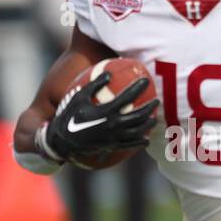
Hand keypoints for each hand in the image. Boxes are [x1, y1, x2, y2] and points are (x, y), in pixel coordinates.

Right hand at [42, 71, 158, 161]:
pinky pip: (130, 145)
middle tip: (157, 100)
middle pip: (138, 115)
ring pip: (137, 131)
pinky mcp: (112, 147)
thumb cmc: (70, 115)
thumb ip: (94, 85)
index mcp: (105, 111)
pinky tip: (146, 139)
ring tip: (154, 118)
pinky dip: (140, 142)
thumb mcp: (79, 97)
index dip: (137, 88)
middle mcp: (112, 125)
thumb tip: (108, 73)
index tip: (146, 80)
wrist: (63, 141)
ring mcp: (114, 137)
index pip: (127, 97)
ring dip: (148, 124)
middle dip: (149, 107)